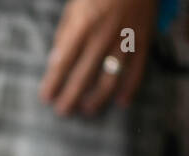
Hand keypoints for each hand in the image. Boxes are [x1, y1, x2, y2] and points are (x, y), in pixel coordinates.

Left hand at [40, 0, 157, 115]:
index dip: (53, 83)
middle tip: (63, 112)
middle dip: (71, 97)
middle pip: (83, 76)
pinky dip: (130, 88)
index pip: (62, 63)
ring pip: (109, 78)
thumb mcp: (75, 5)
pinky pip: (137, 69)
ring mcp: (124, 40)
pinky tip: (122, 102)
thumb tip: (56, 61)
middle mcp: (102, 37)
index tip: (46, 98)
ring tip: (87, 110)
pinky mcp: (142, 40)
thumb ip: (65, 33)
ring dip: (97, 99)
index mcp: (82, 26)